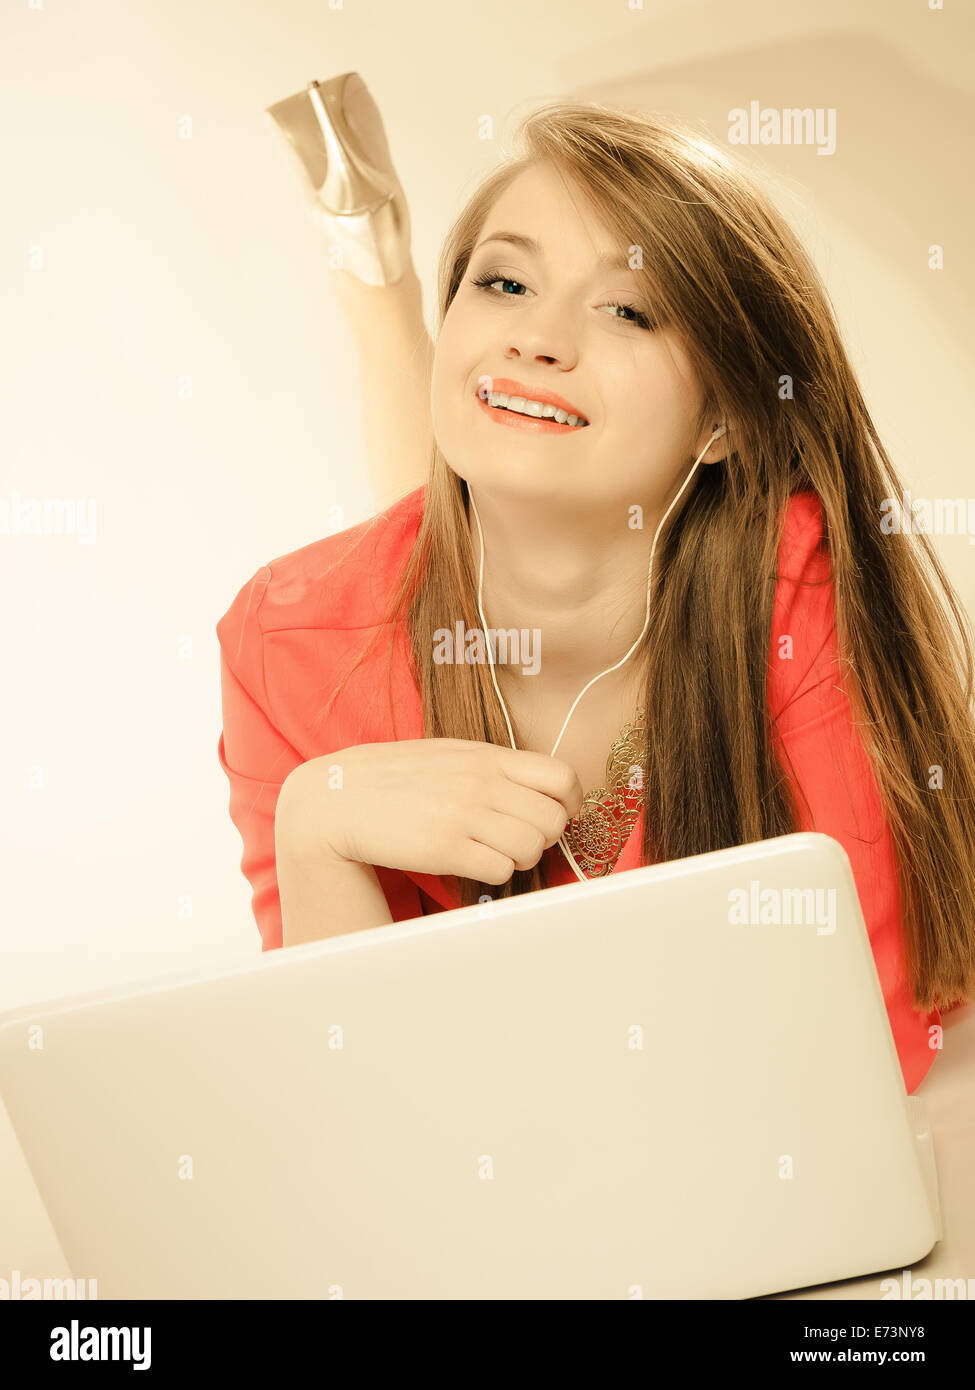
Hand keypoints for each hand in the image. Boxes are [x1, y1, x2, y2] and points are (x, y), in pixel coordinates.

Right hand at [278, 739, 584, 885]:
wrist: (335, 800)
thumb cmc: (393, 780)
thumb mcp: (447, 756)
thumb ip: (491, 767)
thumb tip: (540, 790)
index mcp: (485, 756)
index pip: (560, 776)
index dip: (570, 802)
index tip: (559, 814)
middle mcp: (481, 782)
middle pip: (554, 819)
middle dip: (544, 837)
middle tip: (518, 839)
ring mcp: (464, 814)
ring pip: (533, 847)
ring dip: (519, 858)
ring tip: (491, 852)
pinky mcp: (446, 847)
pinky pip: (501, 869)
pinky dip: (494, 872)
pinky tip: (469, 863)